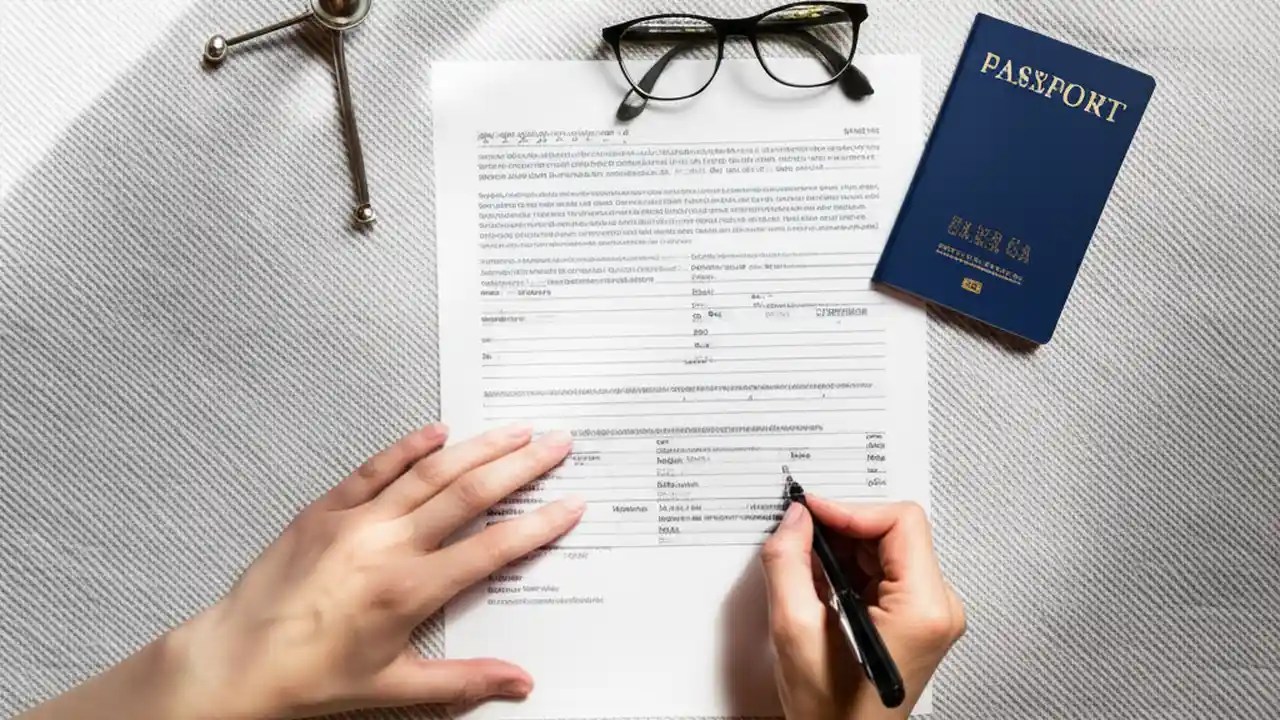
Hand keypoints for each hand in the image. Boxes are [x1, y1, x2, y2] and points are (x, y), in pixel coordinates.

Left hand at [21, 424, 582, 719]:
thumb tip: (518, 682)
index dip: (538, 525)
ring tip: (512, 431)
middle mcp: (386, 546)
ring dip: (477, 448)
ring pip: (429, 472)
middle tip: (554, 445)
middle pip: (470, 494)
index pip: (493, 548)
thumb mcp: (393, 688)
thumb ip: (464, 682)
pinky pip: (374, 468)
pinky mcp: (324, 510)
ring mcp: (354, 522)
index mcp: (409, 591)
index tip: (568, 505)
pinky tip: (436, 432)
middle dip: (520, 466)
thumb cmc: (305, 681)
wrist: (233, 665)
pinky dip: (408, 447)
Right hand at [760, 497, 964, 719]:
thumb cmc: (833, 712)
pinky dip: (849, 569)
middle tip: (801, 535)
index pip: (900, 522)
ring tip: (807, 568)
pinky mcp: (916, 619)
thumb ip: (789, 563)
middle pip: (895, 532)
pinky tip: (821, 585)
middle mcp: (938, 608)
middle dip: (843, 529)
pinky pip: (885, 572)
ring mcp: (929, 614)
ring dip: (843, 550)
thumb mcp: (796, 631)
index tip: (812, 511)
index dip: (850, 509)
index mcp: (924, 609)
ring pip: (888, 549)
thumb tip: (795, 520)